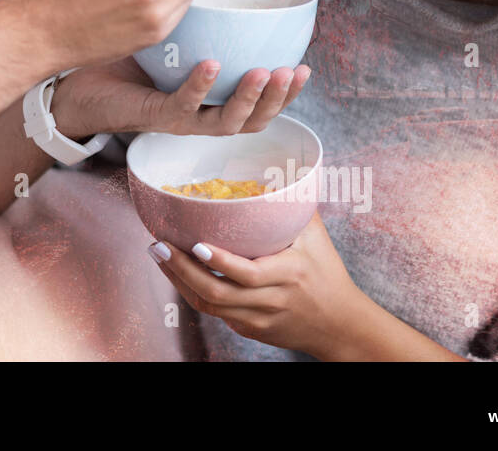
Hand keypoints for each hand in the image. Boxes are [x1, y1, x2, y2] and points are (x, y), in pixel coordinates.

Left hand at [51, 56, 311, 138]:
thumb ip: (199, 11)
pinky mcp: (154, 115)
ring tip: (264, 73)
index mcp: (213, 97)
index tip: (306, 66)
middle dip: (278, 99)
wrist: (81, 82)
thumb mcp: (173, 33)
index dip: (287, 92)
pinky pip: (183, 105)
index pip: (260, 102)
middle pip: (253, 119)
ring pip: (225, 122)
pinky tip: (213, 64)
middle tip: (295, 72)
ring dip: (249, 99)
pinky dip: (200, 86)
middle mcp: (202, 112)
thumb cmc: (129, 59)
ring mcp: (180, 117)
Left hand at [148, 211, 367, 359]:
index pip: (249, 273)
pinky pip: (214, 312)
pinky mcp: (249, 329)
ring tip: (158, 254)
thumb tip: (270, 168)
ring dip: (178, 280)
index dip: (220, 262)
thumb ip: (292, 206)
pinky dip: (192, 292)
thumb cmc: (327, 273)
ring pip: (209, 306)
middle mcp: (271, 299)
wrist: (340, 326)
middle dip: (182, 270)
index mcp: (289, 273)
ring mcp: (258, 319)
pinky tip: (176, 272)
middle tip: (158, 244)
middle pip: (218, 292)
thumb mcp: (316, 237)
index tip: (196, 243)